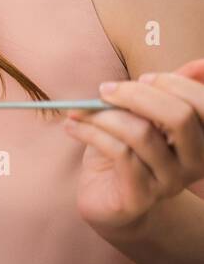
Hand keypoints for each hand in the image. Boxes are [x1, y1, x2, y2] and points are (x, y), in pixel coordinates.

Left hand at [66, 59, 203, 240]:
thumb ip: (169, 91)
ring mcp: (171, 182)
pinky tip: (73, 127)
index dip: (173, 83)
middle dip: (137, 95)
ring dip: (104, 115)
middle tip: (105, 90)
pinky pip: (118, 154)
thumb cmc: (126, 150)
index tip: (141, 77)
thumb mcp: (145, 116)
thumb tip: (200, 64)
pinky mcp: (141, 196)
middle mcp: (196, 162)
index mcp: (203, 137)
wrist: (107, 198)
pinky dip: (90, 133)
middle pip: (178, 117)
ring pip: (141, 134)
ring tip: (78, 111)